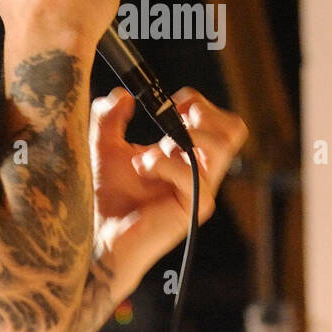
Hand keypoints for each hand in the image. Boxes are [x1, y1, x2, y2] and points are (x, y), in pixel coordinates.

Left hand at [90, 85, 247, 293]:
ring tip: (152, 151)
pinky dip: (164, 162)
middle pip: (233, 131)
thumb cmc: (105, 198)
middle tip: (175, 120)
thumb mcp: (103, 147)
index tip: (169, 104)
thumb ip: (109, 119)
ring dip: (185, 137)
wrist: (98, 235)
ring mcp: (198, 191)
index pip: (217, 123)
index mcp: (183, 157)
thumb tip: (121, 96)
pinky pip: (193, 174)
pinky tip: (141, 168)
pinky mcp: (192, 208)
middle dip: (205, 114)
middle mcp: (196, 172)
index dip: (197, 104)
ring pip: (222, 147)